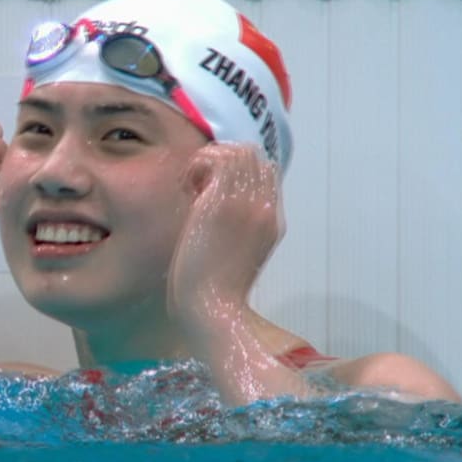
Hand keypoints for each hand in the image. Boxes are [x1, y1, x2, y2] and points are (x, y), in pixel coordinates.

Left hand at [167, 143, 283, 325]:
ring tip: (193, 186)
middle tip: (199, 185)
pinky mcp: (222, 204)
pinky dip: (199, 164)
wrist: (212, 310)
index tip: (211, 190)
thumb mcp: (238, 255)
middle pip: (254, 156)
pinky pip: (217, 159)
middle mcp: (267, 209)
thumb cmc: (213, 292)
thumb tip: (215, 208)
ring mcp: (248, 204)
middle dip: (223, 160)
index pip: (265, 172)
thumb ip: (238, 229)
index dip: (237, 171)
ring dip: (211, 160)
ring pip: (238, 151)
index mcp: (273, 222)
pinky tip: (188, 188)